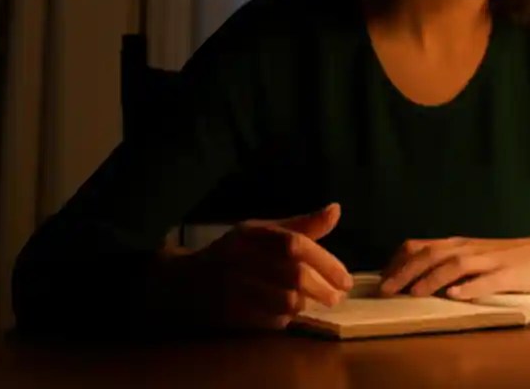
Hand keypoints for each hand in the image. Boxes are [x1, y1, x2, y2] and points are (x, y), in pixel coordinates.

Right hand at [181, 202, 352, 330]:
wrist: (184, 283)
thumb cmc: (234, 254)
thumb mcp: (263, 233)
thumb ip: (301, 226)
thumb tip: (336, 210)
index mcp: (252, 234)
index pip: (295, 244)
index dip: (325, 262)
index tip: (346, 279)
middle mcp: (242, 257)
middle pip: (294, 274)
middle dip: (322, 288)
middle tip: (336, 298)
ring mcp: (234, 286)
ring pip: (285, 300)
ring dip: (304, 305)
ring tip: (311, 304)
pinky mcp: (229, 313)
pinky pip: (269, 320)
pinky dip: (284, 319)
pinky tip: (286, 315)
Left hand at [377, 230, 529, 300]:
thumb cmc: (512, 258)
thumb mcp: (477, 257)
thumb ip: (451, 264)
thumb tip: (417, 277)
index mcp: (460, 245)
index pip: (421, 246)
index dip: (399, 261)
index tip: (382, 278)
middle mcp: (470, 248)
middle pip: (432, 254)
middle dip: (406, 271)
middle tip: (386, 289)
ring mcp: (491, 260)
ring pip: (455, 264)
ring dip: (432, 278)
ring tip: (414, 293)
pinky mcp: (510, 274)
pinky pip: (488, 279)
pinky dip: (470, 287)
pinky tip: (456, 296)